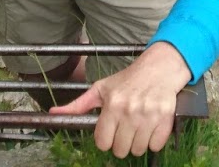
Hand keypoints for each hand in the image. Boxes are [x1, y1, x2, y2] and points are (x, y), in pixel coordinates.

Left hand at [50, 42, 189, 156]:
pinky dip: (153, 140)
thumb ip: (78, 105)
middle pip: (120, 150)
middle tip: (126, 126)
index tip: (111, 129)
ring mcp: (148, 116)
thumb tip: (53, 113)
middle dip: (122, 141)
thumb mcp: (101, 88)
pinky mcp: (165, 119)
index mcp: (112, 104)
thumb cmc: (128, 79)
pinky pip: (155, 146)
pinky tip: (151, 125)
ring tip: (138, 124)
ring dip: (138, 141)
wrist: (160, 67)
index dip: (106, 138)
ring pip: (137, 150)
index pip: (102, 142)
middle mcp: (130, 111)